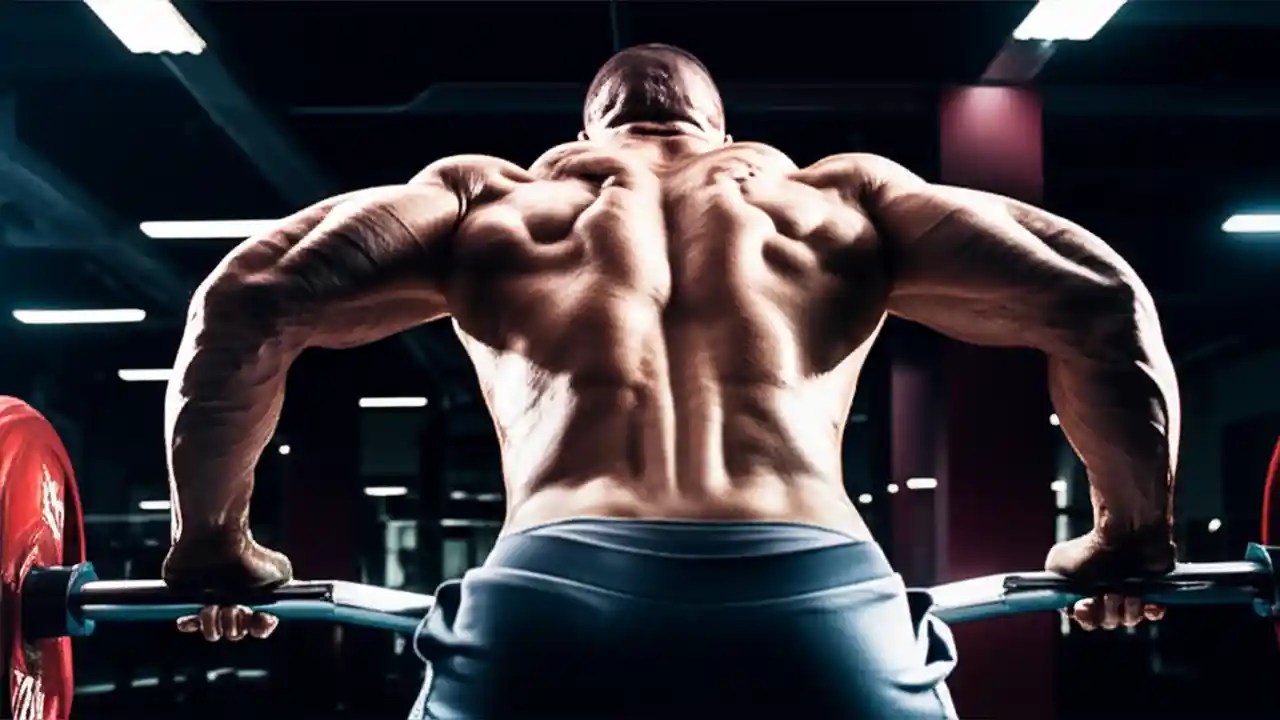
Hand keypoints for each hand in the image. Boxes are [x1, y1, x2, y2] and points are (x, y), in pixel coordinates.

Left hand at [162, 530, 292, 641]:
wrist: (215, 538)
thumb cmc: (248, 552)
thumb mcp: (280, 570)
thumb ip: (287, 591)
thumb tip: (287, 607)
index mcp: (254, 600)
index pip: (259, 627)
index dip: (260, 628)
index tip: (261, 619)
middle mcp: (233, 604)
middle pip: (235, 633)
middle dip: (236, 625)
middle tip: (234, 608)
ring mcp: (210, 604)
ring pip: (213, 633)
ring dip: (215, 625)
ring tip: (213, 607)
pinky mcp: (188, 602)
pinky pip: (189, 624)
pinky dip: (191, 625)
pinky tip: (191, 619)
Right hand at [1045, 527, 1176, 631]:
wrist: (1123, 533)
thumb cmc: (1090, 547)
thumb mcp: (1058, 562)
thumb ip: (1054, 582)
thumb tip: (1061, 597)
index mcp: (1087, 592)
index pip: (1086, 618)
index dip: (1085, 618)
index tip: (1083, 606)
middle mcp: (1109, 595)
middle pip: (1108, 622)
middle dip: (1107, 613)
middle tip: (1108, 594)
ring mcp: (1132, 594)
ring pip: (1129, 619)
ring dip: (1127, 610)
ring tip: (1126, 591)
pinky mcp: (1154, 592)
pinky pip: (1153, 613)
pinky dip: (1151, 612)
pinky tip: (1147, 603)